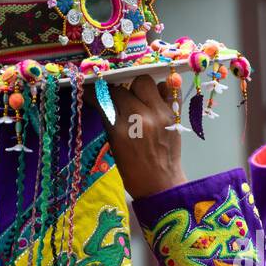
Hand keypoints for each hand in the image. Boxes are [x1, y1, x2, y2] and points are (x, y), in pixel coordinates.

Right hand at [100, 78, 184, 199]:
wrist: (161, 183)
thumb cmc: (133, 170)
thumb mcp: (114, 145)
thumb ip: (110, 119)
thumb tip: (103, 97)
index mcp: (121, 129)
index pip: (103, 98)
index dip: (95, 93)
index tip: (92, 92)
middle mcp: (141, 117)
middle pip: (123, 88)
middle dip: (115, 91)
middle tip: (116, 99)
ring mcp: (160, 114)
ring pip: (144, 81)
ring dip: (136, 87)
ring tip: (135, 97)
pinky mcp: (173, 114)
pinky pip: (166, 90)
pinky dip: (159, 90)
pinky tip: (153, 98)